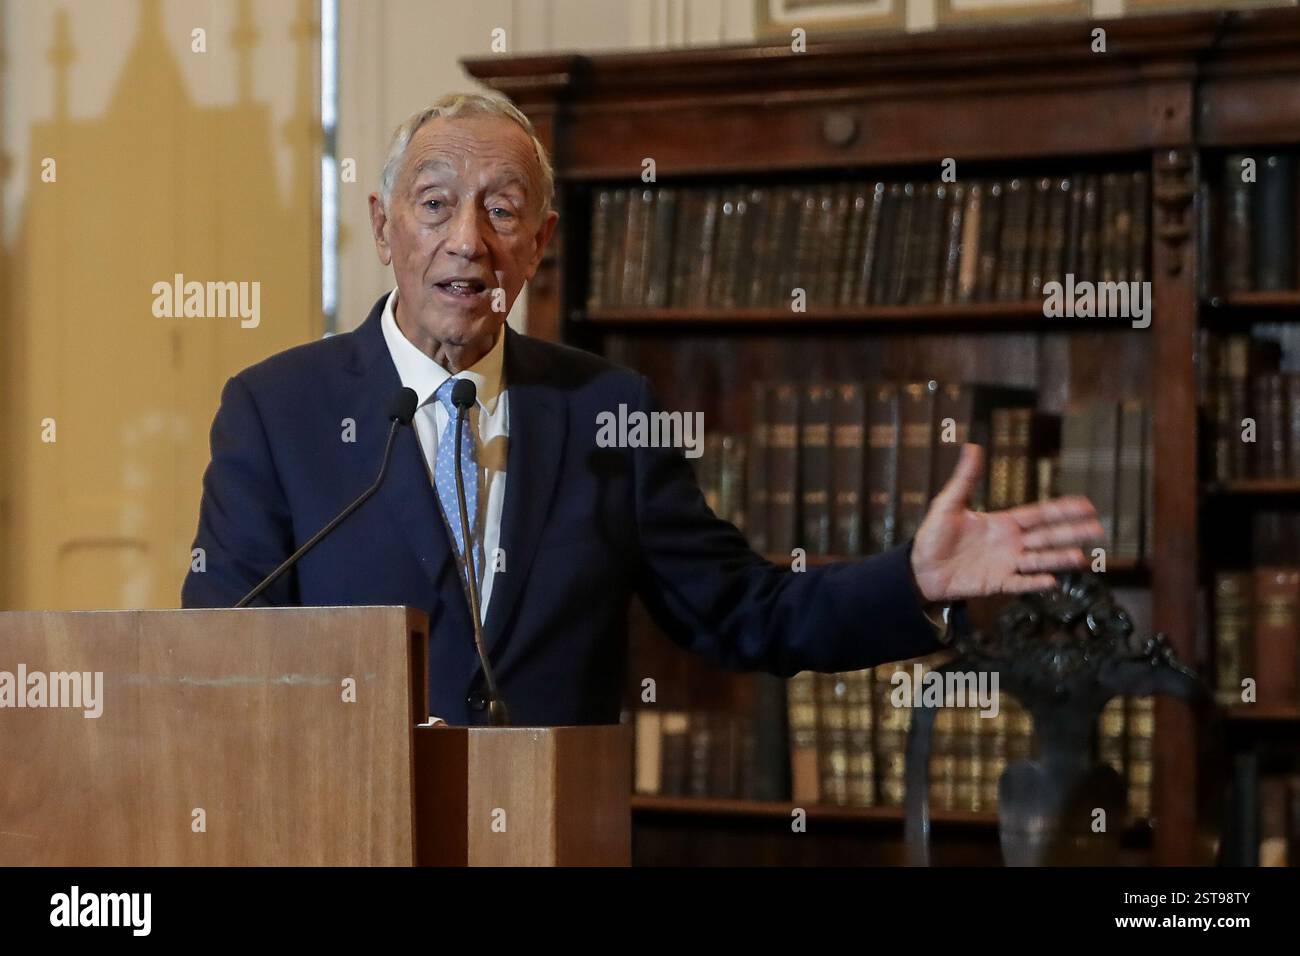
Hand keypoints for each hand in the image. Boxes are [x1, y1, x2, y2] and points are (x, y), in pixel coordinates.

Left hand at [910, 443, 1103, 602]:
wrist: (920, 568)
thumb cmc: (933, 536)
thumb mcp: (948, 504)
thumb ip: (965, 478)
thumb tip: (971, 446)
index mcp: (1003, 523)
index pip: (1039, 514)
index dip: (1062, 509)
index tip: (1087, 504)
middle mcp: (1010, 543)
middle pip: (1047, 537)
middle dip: (1072, 532)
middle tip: (1099, 529)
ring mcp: (1006, 564)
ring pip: (1039, 560)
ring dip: (1059, 558)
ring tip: (1082, 557)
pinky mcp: (996, 584)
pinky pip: (1019, 583)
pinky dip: (1034, 583)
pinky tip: (1052, 581)